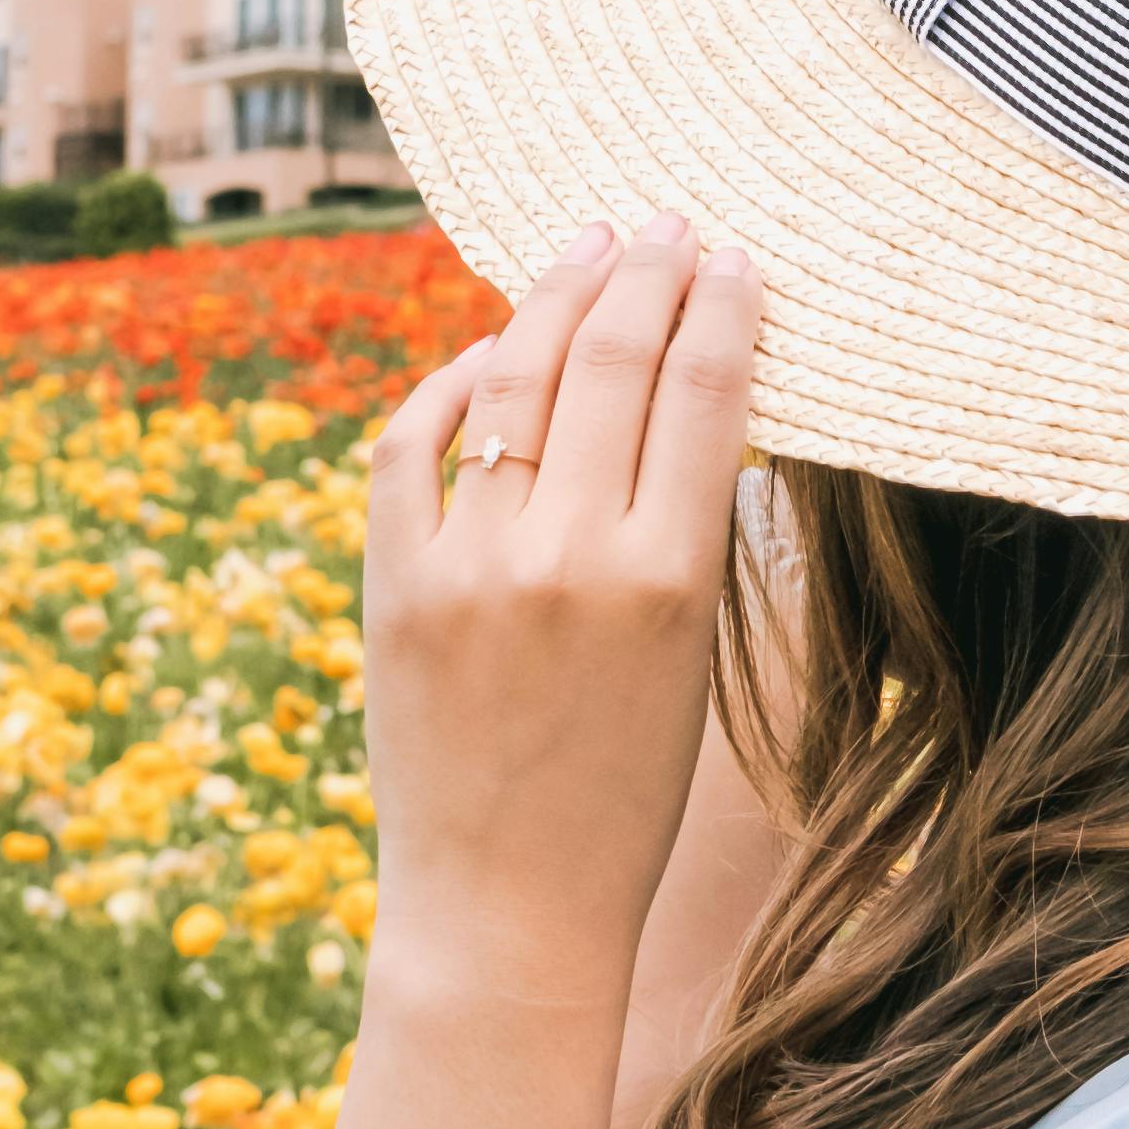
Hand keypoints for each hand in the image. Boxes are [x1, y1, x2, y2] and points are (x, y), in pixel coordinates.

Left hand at [360, 222, 763, 988]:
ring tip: (588, 245)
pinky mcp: (393, 586)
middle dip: (648, 273)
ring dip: (557, 295)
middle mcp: (570, 558)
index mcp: (670, 579)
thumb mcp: (694, 654)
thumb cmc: (628, 791)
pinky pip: (413, 444)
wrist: (508, 906)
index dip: (724, 305)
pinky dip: (451, 384)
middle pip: (613, 359)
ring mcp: (472, 566)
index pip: (706, 391)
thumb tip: (675, 386)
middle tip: (668, 222)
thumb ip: (683, 526)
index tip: (735, 258)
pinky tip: (489, 353)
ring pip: (514, 379)